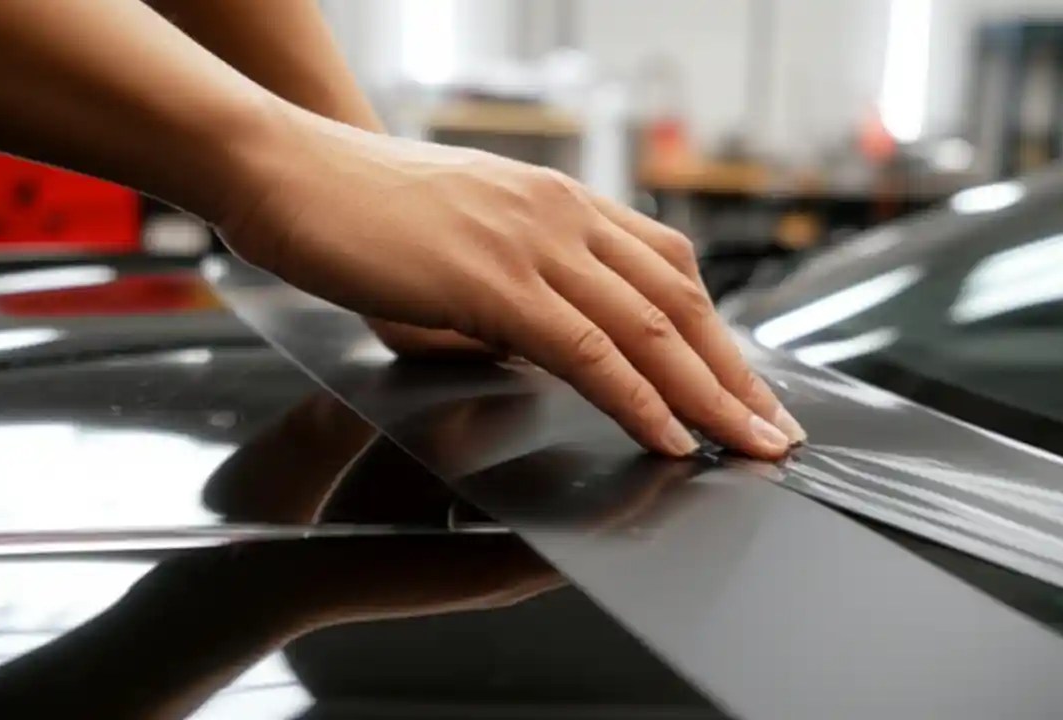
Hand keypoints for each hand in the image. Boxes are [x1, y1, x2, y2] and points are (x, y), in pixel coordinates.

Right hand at [218, 105, 805, 458]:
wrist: (286, 167)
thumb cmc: (362, 208)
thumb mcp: (465, 245)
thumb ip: (519, 296)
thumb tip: (550, 351)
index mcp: (561, 203)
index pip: (669, 270)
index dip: (717, 333)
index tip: (746, 384)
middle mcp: (563, 214)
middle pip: (680, 300)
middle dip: (737, 374)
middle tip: (776, 430)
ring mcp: (533, 242)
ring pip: (650, 327)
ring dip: (710, 395)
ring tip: (749, 446)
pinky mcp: (494, 280)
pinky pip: (589, 350)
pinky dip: (638, 399)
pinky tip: (668, 436)